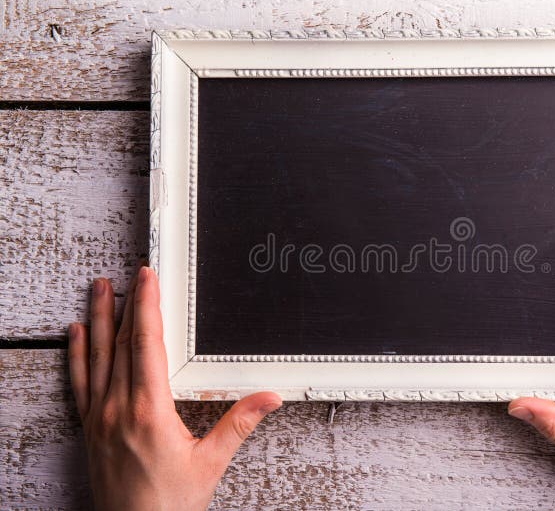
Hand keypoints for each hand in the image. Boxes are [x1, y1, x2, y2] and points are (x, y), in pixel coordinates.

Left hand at [68, 266, 281, 510]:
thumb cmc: (167, 505)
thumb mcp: (210, 463)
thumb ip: (239, 424)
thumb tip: (269, 399)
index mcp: (148, 411)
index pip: (146, 344)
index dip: (147, 307)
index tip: (148, 280)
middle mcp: (118, 409)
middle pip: (121, 342)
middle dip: (127, 303)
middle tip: (130, 274)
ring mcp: (99, 418)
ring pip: (97, 356)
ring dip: (98, 319)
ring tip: (100, 289)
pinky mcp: (90, 430)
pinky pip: (80, 382)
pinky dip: (77, 354)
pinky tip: (77, 334)